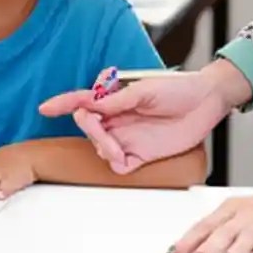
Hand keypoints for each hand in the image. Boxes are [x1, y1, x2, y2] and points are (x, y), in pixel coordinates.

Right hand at [38, 68, 231, 172]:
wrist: (206, 101)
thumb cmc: (178, 87)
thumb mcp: (146, 88)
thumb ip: (119, 99)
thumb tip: (94, 104)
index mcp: (114, 97)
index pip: (81, 100)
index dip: (62, 104)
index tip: (45, 108)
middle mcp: (117, 118)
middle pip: (88, 127)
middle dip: (91, 132)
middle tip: (103, 131)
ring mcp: (128, 136)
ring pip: (101, 148)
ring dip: (105, 149)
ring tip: (120, 148)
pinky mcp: (141, 153)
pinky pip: (120, 165)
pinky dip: (117, 164)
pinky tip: (125, 158)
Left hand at [168, 183, 252, 252]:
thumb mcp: (242, 216)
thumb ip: (223, 232)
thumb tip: (198, 250)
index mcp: (232, 208)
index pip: (205, 224)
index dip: (189, 239)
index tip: (174, 252)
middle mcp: (246, 214)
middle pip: (223, 230)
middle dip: (208, 246)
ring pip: (247, 235)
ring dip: (237, 247)